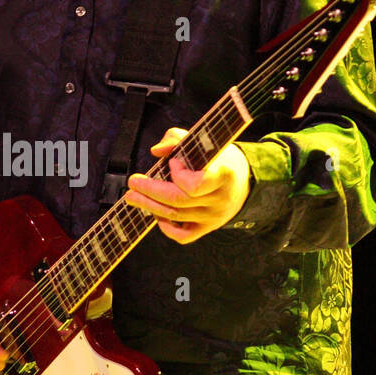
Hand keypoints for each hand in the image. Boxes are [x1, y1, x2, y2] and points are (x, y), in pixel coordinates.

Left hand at [125, 128, 250, 243]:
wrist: (243, 181)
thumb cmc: (218, 158)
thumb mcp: (204, 141)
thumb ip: (177, 138)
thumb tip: (156, 151)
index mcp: (223, 175)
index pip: (196, 184)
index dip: (178, 175)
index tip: (172, 162)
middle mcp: (219, 199)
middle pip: (178, 201)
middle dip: (150, 192)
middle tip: (132, 183)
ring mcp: (214, 217)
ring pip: (176, 216)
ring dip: (150, 206)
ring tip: (133, 196)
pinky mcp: (208, 228)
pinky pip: (184, 236)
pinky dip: (166, 228)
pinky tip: (156, 215)